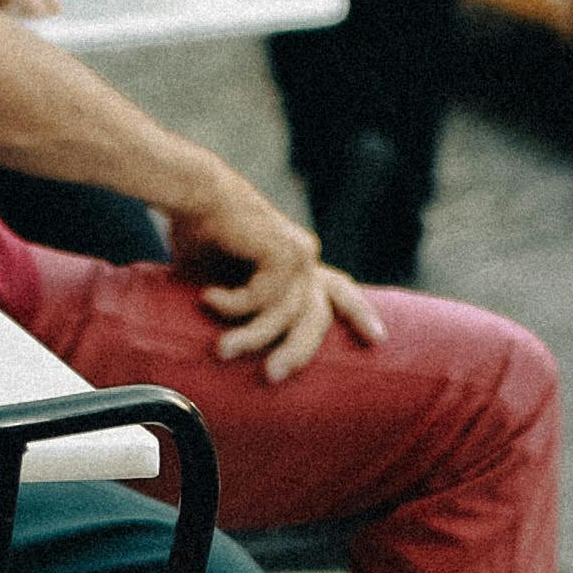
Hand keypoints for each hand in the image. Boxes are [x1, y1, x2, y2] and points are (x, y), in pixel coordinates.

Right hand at [191, 196, 381, 382]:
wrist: (193, 196)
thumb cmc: (202, 237)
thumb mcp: (227, 282)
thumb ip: (246, 308)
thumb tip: (239, 350)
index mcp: (296, 264)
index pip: (338, 290)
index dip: (359, 313)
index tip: (379, 340)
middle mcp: (304, 258)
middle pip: (316, 318)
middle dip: (298, 352)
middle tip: (272, 376)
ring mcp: (299, 254)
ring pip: (284, 316)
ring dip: (250, 338)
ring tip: (221, 350)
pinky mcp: (285, 251)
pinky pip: (263, 300)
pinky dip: (233, 306)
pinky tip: (208, 297)